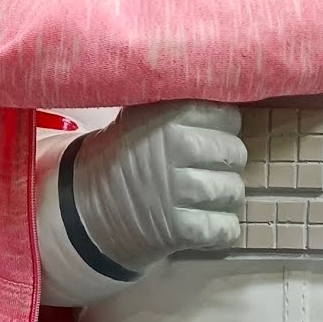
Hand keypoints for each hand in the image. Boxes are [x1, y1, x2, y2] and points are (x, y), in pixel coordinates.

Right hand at [68, 101, 245, 270]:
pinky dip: (221, 229)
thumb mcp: (142, 116)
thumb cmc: (123, 158)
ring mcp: (177, 189)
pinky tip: (205, 223)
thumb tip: (225, 91)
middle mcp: (176, 147)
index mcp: (169, 115)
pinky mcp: (178, 228)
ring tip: (201, 197)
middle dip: (225, 164)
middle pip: (236, 154)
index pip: (230, 118)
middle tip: (204, 170)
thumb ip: (179, 104)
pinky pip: (225, 227)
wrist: (86, 208)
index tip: (208, 138)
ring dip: (223, 197)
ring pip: (235, 190)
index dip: (222, 130)